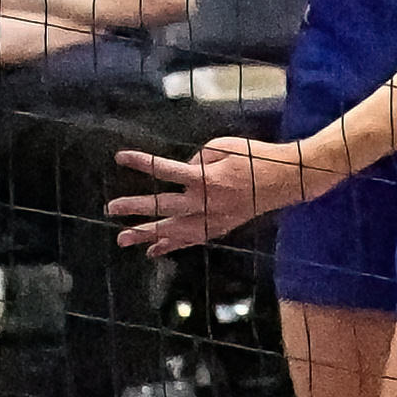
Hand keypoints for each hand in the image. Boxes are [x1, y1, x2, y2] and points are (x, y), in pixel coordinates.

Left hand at [111, 135, 319, 252]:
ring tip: (122, 239)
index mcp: (205, 179)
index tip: (120, 157)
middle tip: (110, 208)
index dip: (141, 162)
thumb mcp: (223, 146)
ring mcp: (212, 220)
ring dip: (146, 235)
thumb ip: (196, 159)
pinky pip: (189, 240)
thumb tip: (181, 173)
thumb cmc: (255, 156)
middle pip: (162, 207)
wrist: (285, 181)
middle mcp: (205, 203)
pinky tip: (152, 251)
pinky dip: (170, 245)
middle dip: (135, 208)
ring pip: (172, 231)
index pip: (165, 170)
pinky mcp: (219, 228)